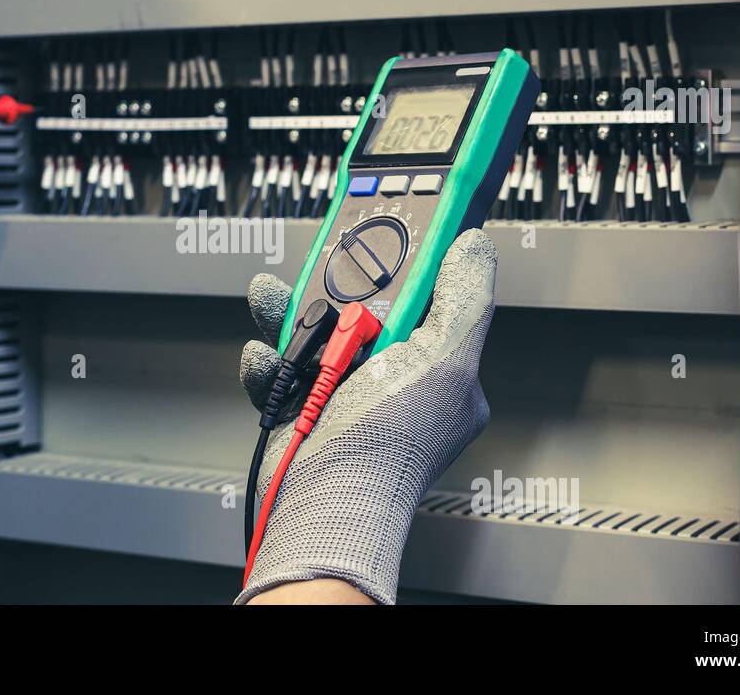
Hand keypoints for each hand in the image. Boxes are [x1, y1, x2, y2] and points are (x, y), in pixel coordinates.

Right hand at [237, 228, 497, 603]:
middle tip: (323, 280)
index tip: (385, 233)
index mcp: (438, 369)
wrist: (322, 507)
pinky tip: (266, 358)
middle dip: (336, 289)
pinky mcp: (305, 410)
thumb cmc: (386, 449)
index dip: (404, 262)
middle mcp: (394, 381)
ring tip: (274, 302)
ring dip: (291, 317)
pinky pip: (283, 370)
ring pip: (317, 333)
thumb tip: (474, 248)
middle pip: (364, 308)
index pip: (427, 296)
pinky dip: (269, 361)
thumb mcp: (444, 362)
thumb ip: (464, 301)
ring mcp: (348, 396)